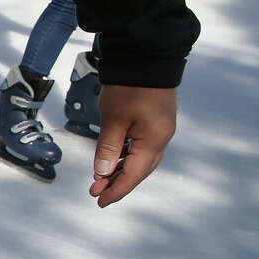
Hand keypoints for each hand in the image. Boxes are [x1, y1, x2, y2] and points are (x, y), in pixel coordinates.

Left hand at [89, 84, 176, 207]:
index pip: (134, 174)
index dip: (116, 190)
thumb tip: (102, 172)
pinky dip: (126, 156)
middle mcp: (161, 137)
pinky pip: (140, 146)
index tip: (100, 201)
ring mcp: (160, 129)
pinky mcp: (155, 121)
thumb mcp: (114, 119)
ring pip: (140, 159)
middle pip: (139, 170)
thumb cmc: (130, 87)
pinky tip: (112, 160)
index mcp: (154, 140)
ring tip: (100, 179)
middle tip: (96, 193)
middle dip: (117, 183)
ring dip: (120, 170)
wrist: (146, 57)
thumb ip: (108, 148)